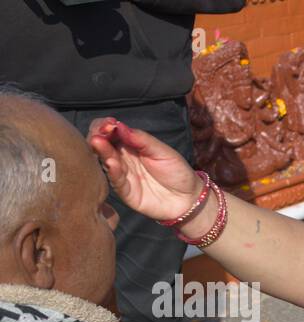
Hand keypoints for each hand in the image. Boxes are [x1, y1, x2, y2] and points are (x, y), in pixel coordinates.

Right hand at [87, 117, 204, 222]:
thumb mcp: (162, 151)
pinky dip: (112, 171)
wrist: (188, 198)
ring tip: (99, 142)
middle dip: (98, 135)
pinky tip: (112, 162)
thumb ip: (142, 139)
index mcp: (130, 145)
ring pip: (105, 160)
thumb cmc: (176, 171)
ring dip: (101, 150)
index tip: (109, 123)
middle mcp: (122, 158)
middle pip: (101, 144)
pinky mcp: (125, 191)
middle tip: (101, 132)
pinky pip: (115, 181)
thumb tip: (119, 125)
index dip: (105, 125)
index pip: (110, 131)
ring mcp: (122, 175)